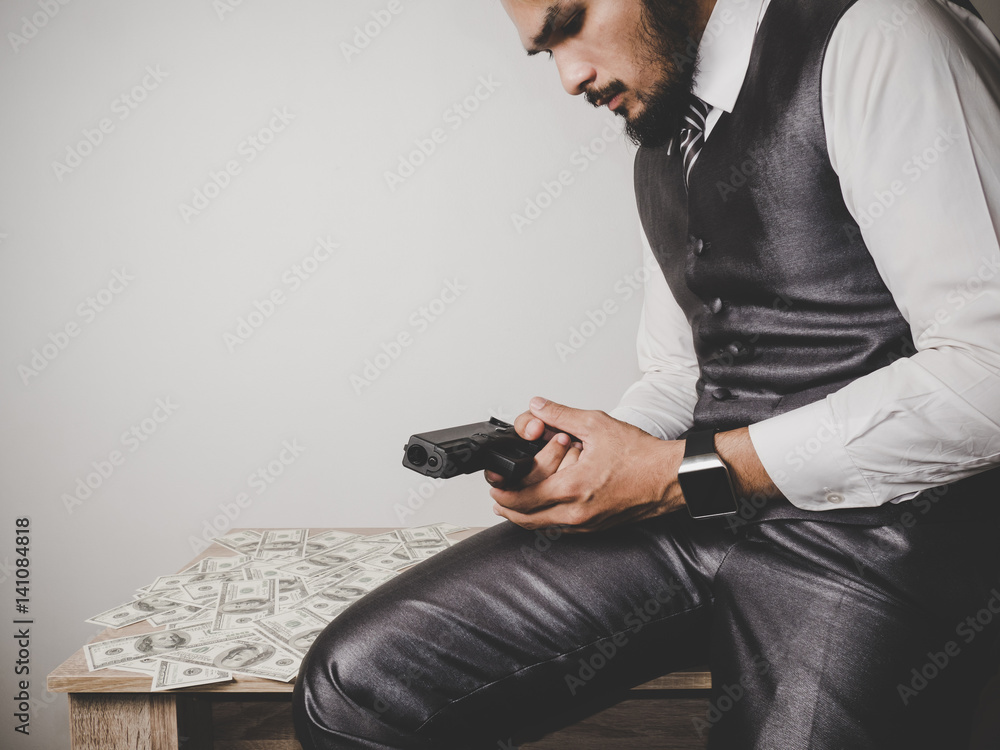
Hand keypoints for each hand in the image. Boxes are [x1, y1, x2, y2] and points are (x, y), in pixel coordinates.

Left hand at [488, 397, 685, 531]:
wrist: (669, 478)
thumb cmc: (641, 456)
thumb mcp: (596, 425)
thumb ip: (561, 415)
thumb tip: (538, 407)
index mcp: (574, 488)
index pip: (523, 499)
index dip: (502, 492)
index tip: (494, 483)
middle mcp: (577, 512)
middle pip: (526, 519)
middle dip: (507, 507)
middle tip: (497, 494)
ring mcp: (586, 523)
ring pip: (542, 527)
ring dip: (525, 514)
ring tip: (514, 500)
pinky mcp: (595, 526)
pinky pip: (560, 528)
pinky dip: (546, 517)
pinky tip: (544, 504)